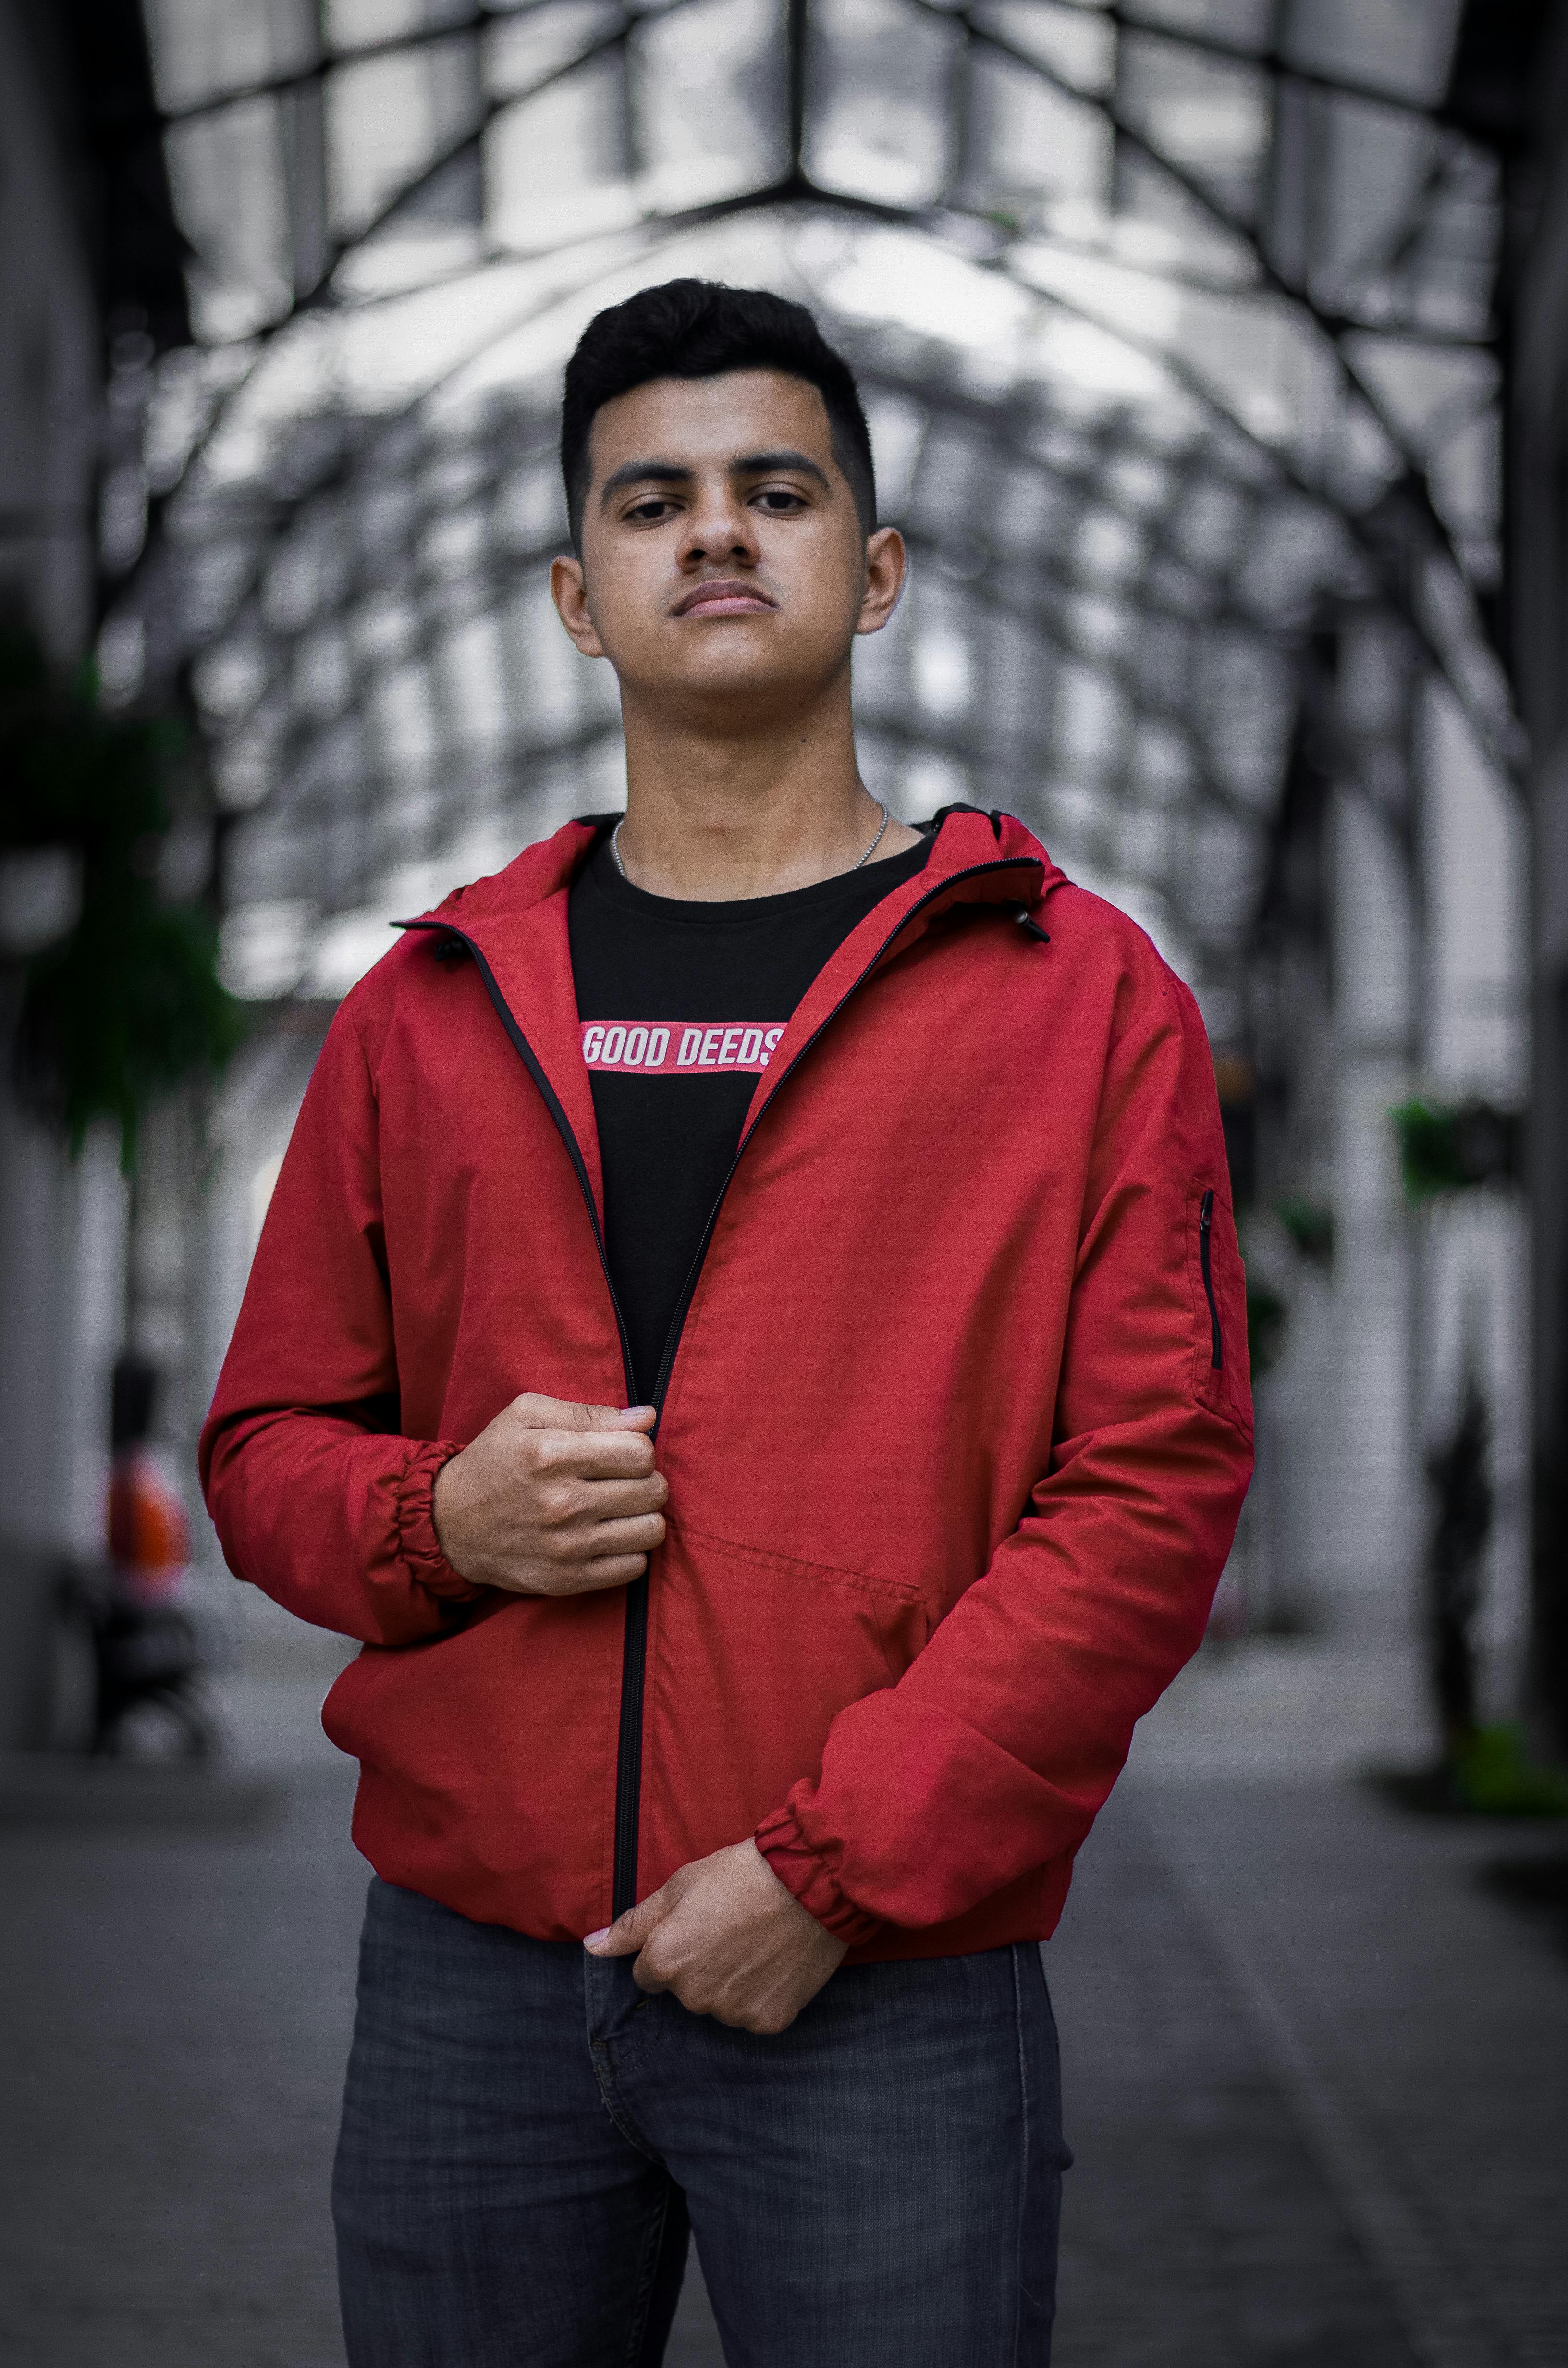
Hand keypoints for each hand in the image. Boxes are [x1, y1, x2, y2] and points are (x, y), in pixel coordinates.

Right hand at [432, 1394, 665, 1596]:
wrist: (448, 1524)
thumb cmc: (493, 1460)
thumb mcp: (526, 1416)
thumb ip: (589, 1412)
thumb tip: (647, 1417)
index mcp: (552, 1455)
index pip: (640, 1452)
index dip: (639, 1449)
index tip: (621, 1453)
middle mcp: (561, 1503)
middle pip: (653, 1490)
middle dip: (645, 1481)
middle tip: (622, 1481)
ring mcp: (565, 1546)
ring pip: (651, 1530)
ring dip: (643, 1516)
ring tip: (619, 1509)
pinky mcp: (566, 1580)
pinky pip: (634, 1567)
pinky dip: (630, 1551)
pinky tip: (608, 1537)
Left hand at [584, 1840, 847, 2033]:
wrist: (809, 1881)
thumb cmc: (740, 1875)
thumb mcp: (679, 1886)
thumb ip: (633, 1924)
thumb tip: (591, 1947)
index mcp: (666, 1961)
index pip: (648, 1972)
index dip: (672, 1945)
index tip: (698, 1925)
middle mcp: (693, 1996)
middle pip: (683, 1990)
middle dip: (698, 1966)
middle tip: (729, 1929)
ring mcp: (732, 2013)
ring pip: (718, 2003)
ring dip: (729, 1982)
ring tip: (755, 1943)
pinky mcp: (767, 2021)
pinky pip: (752, 2013)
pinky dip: (760, 1994)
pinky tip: (774, 1962)